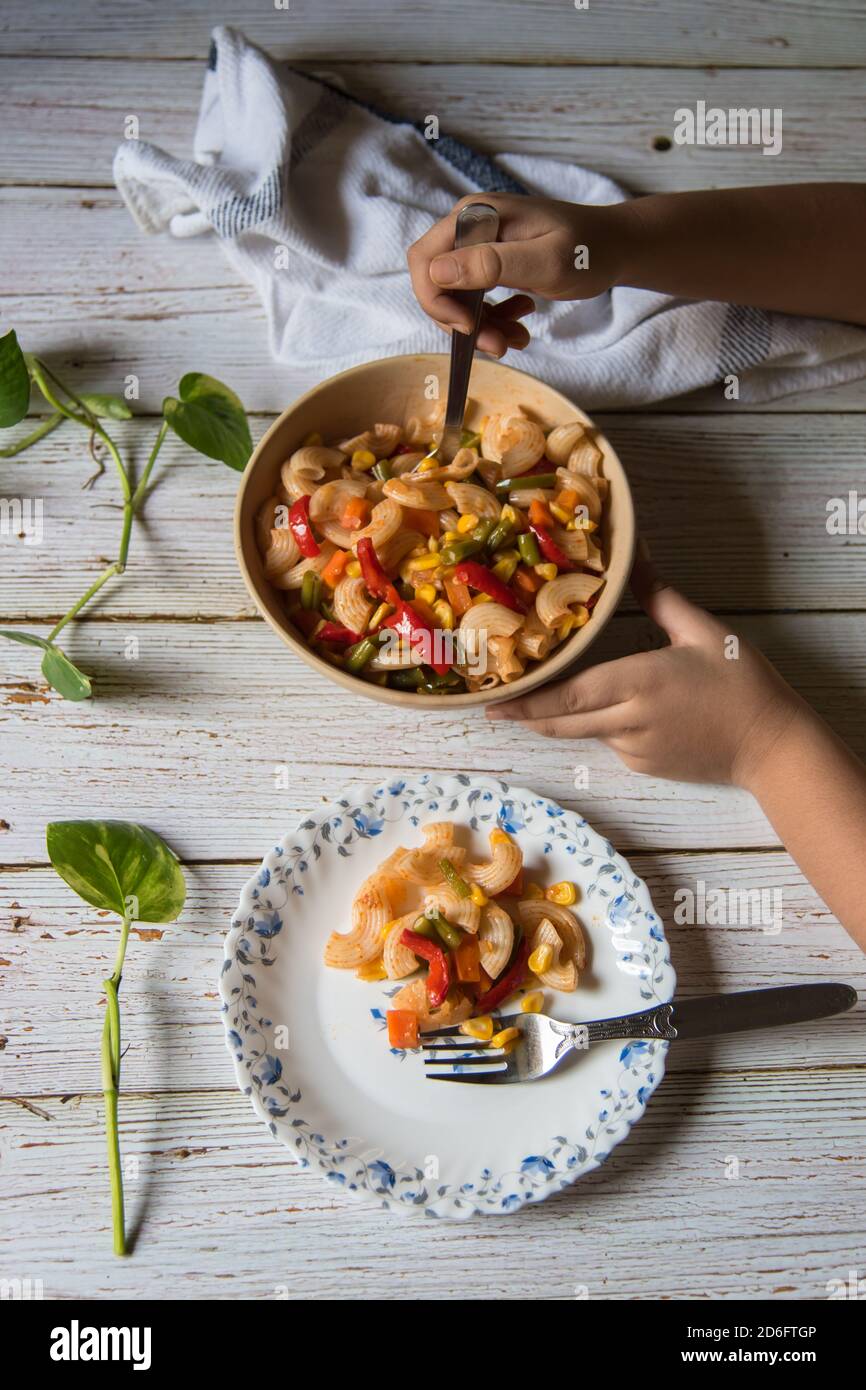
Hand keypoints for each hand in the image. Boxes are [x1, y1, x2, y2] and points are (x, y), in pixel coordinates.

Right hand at [407, 192, 629, 355]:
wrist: (616, 247)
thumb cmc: (588, 251)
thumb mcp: (545, 262)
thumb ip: (491, 264)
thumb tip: (438, 272)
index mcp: (476, 217)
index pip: (425, 261)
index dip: (437, 301)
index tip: (470, 328)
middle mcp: (470, 226)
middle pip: (435, 282)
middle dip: (460, 322)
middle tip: (498, 345)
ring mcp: (480, 244)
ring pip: (455, 296)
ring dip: (480, 327)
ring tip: (517, 339)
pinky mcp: (492, 262)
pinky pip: (475, 299)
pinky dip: (493, 320)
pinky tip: (521, 324)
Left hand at [488, 544, 805, 787]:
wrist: (773, 747)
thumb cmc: (743, 683)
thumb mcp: (703, 631)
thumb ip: (660, 595)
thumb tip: (635, 556)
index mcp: (638, 682)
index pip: (566, 696)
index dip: (524, 701)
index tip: (490, 701)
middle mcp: (628, 721)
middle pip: (560, 721)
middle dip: (523, 714)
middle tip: (491, 704)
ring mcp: (634, 749)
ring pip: (583, 730)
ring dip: (562, 716)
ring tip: (531, 700)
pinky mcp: (644, 766)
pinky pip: (610, 742)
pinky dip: (600, 725)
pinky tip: (610, 709)